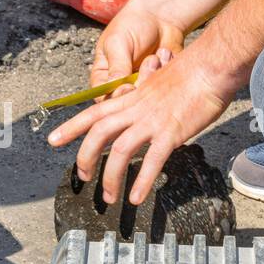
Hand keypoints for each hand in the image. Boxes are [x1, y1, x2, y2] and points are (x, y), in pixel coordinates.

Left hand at [48, 43, 233, 205]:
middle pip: (99, 133)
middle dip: (85, 157)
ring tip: (109, 198)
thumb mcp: (157, 84)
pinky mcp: (171, 132)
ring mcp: (152, 121)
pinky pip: (152, 160)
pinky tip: (136, 197)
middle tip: (82, 177)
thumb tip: (140, 108)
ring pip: (120, 151)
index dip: (71, 127)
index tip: (53, 140)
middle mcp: (135, 109)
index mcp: (131, 98)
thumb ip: (144, 98)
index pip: (93, 112)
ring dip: (110, 177)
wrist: (211, 65)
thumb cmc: (190, 73)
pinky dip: (141, 181)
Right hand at [91, 3, 186, 96]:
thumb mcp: (118, 43)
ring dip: (154, 74)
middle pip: (128, 101)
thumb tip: (116, 92)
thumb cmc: (133, 25)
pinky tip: (166, 54)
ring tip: (156, 55)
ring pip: (148, 96)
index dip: (117, 97)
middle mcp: (122, 85)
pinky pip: (165, 88)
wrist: (160, 15)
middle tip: (150, 61)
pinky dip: (167, 70)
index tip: (130, 87)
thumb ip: (117, 67)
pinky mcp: (160, 82)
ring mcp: (142, 85)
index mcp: (104, 77)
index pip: (104, 98)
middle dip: (141, 82)